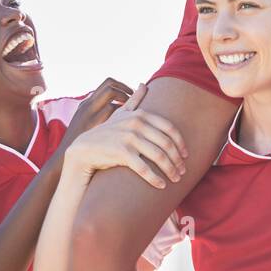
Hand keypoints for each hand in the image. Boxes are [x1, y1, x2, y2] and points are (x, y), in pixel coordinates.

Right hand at [65, 83, 188, 188]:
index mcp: (141, 115)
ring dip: (170, 170)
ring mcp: (129, 138)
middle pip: (166, 144)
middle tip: (182, 171)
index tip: (186, 155)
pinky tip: (161, 185)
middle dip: (177, 160)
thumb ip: (134, 100)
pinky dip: (155, 178)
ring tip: (176, 179)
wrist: (85, 149)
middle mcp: (137, 124)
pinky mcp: (122, 153)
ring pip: (158, 156)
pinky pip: (144, 168)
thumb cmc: (107, 132)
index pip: (169, 128)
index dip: (180, 143)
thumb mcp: (121, 114)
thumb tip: (143, 84)